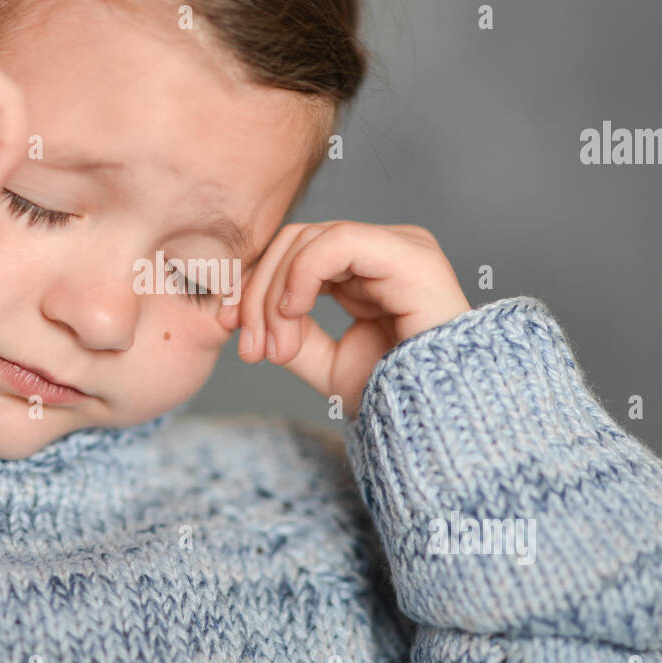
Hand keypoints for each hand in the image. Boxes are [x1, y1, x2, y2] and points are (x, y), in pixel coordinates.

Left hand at [216, 222, 471, 418]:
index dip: (251, 284)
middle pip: (293, 242)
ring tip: (277, 347)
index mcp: (367, 268)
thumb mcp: (325, 362)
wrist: (435, 422)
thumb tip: (246, 313)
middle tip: (248, 346)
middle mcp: (385, 249)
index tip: (226, 327)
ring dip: (274, 295)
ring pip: (306, 240)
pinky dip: (302, 275)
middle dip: (256, 292)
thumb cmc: (393, 395)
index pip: (293, 252)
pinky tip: (292, 312)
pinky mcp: (409, 256)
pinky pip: (337, 243)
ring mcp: (400, 247)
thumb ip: (289, 331)